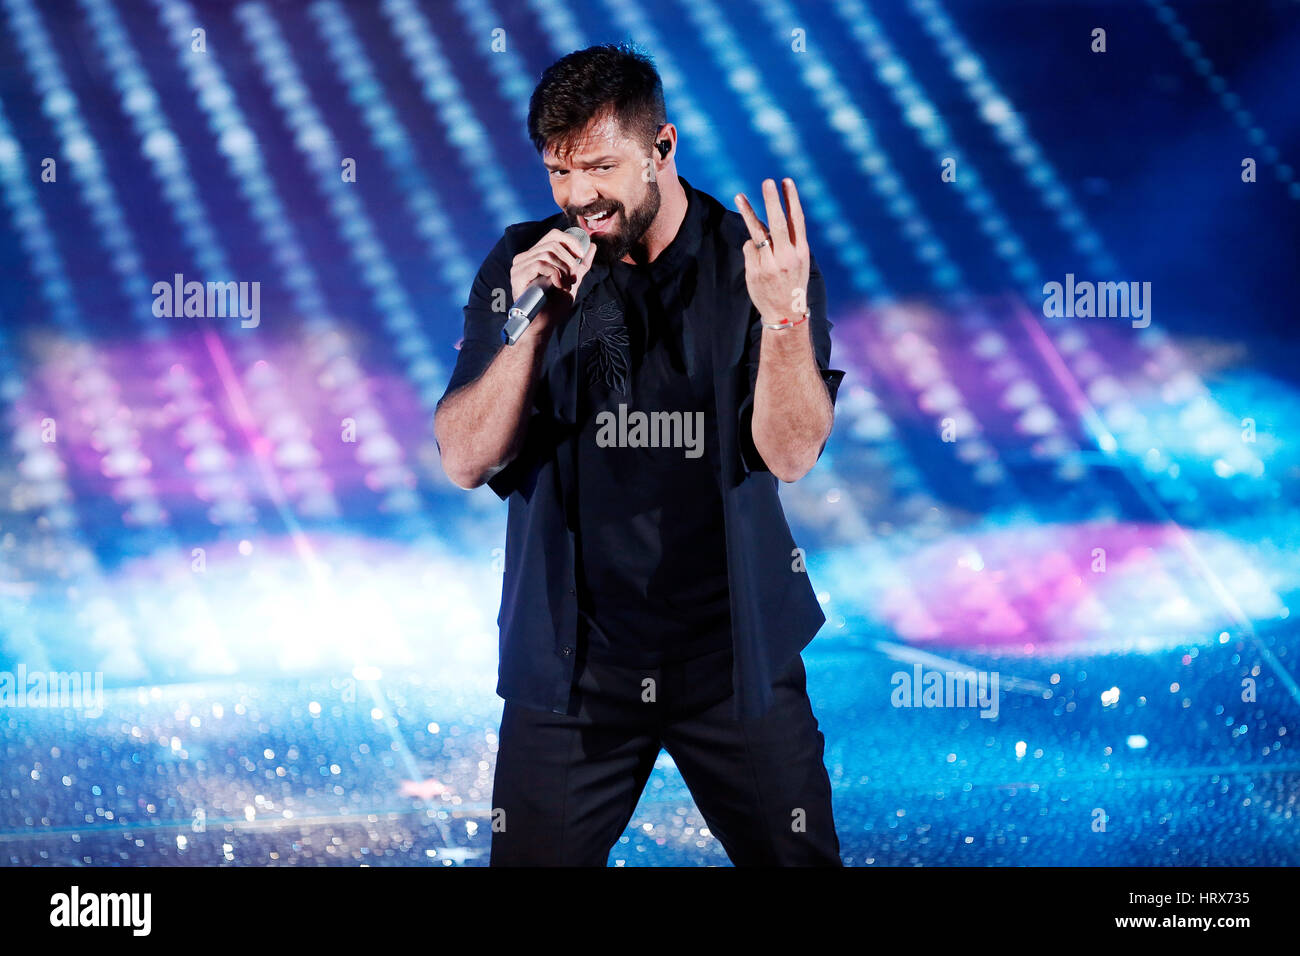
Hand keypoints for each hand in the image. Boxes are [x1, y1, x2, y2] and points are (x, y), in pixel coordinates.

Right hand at [509, 228, 597, 329]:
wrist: (543, 326)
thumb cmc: (553, 307)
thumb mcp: (571, 281)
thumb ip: (581, 264)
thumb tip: (591, 246)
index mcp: (536, 256)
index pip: (553, 235)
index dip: (570, 241)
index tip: (582, 254)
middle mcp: (525, 258)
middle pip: (553, 243)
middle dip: (568, 261)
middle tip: (571, 278)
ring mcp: (519, 266)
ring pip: (547, 253)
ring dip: (562, 270)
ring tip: (563, 285)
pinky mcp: (517, 275)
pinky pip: (540, 264)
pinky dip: (554, 274)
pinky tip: (557, 286)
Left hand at [735, 178, 810, 324]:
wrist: (785, 313)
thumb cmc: (792, 283)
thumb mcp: (798, 262)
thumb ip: (787, 241)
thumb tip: (767, 222)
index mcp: (801, 251)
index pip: (796, 220)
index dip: (792, 199)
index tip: (786, 181)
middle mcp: (786, 256)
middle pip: (778, 223)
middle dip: (772, 201)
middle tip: (767, 181)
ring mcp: (770, 264)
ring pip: (757, 232)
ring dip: (748, 212)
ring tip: (739, 195)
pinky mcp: (755, 271)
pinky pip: (749, 248)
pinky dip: (750, 246)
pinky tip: (756, 257)